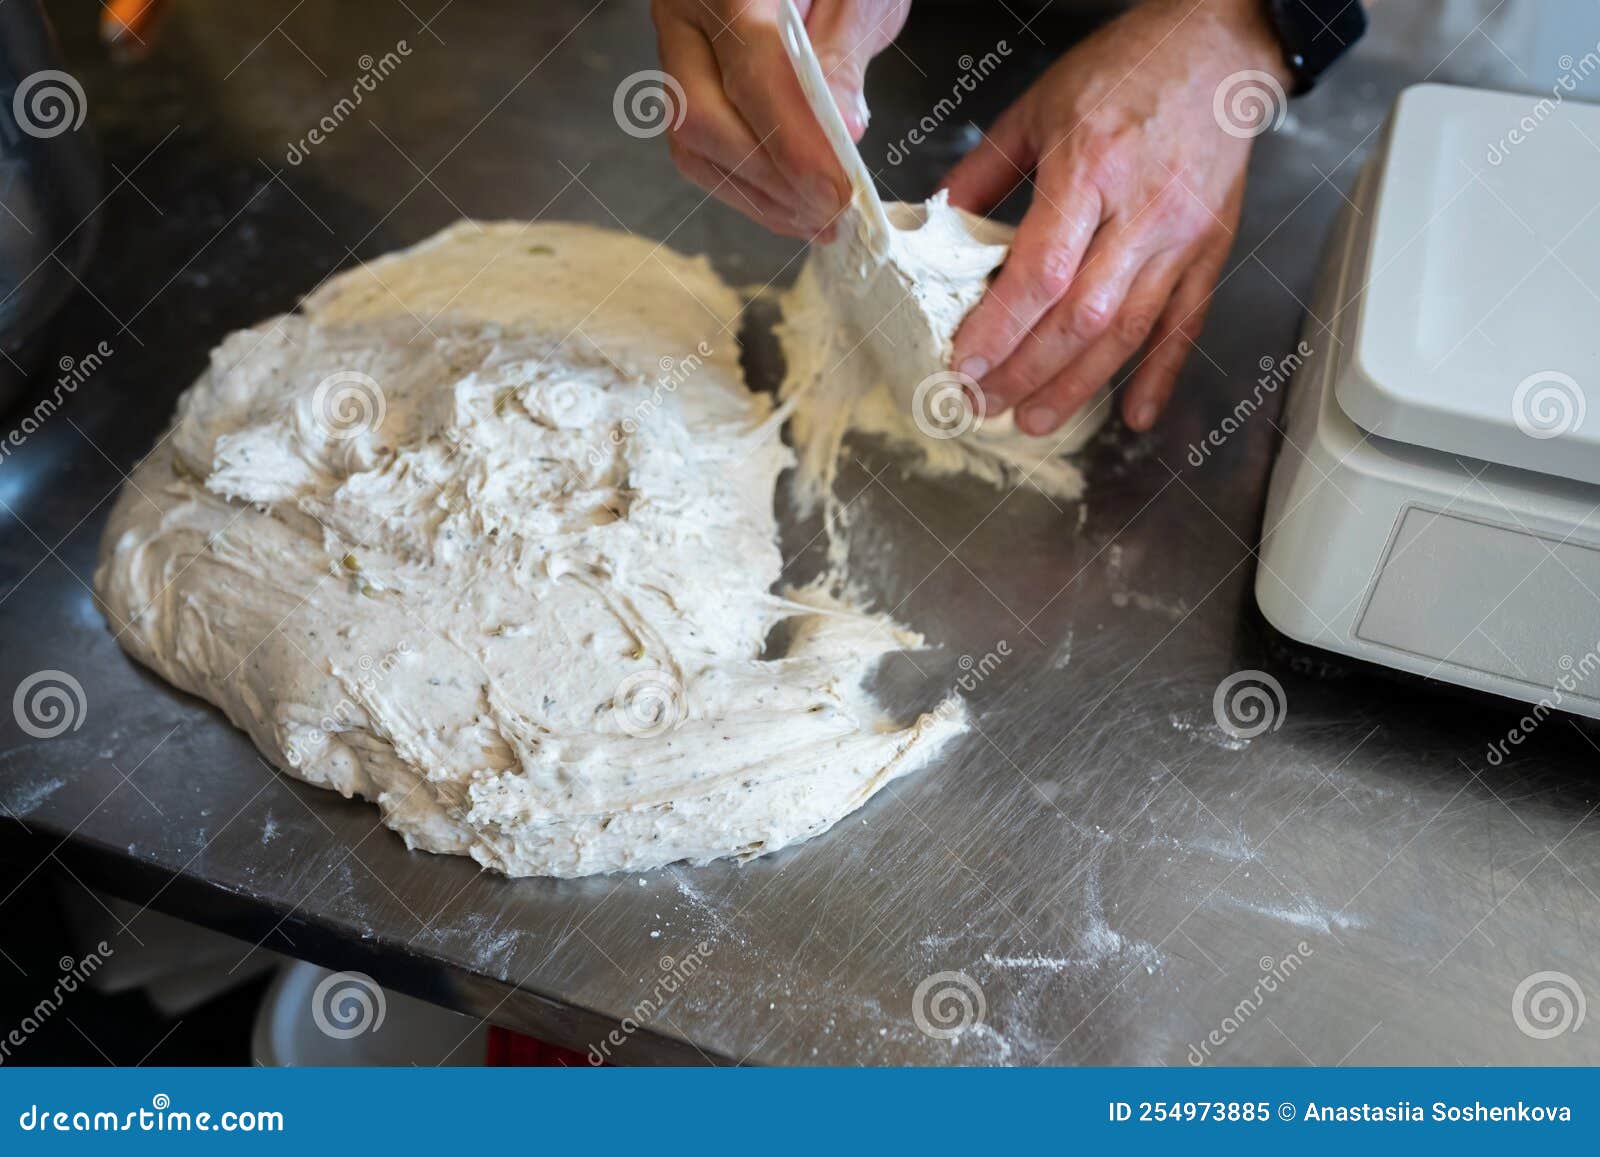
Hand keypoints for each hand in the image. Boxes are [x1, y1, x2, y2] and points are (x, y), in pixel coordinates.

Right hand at [651, 0, 910, 237]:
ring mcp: (676, 54)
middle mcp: (684, 16)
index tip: (837, 188)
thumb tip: (842, 134)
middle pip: (702, 118)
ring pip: (694, 146)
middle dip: (771, 180)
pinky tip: (795, 208)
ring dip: (759, 198)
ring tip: (819, 221)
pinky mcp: (685, 89)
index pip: (752, 69)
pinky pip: (703, 155)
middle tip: (832, 212)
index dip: (794, 141)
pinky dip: (751, 192)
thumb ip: (843, 57)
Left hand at [944, 0, 1294, 434]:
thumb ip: (983, 172)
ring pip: (1128, 332)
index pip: (1041, 271)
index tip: (964, 364)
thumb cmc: (1126, 71)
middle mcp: (1141, 210)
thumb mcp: (1038, 107)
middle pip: (1080, 316)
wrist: (1218, 48)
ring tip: (1034, 419)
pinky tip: (1135, 415)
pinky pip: (1185, 324)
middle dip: (1026, 371)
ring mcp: (1181, 235)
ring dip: (1077, 386)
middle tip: (984, 403)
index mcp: (1089, 168)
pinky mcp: (1211, 249)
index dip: (1000, 328)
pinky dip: (1161, 375)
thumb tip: (934, 224)